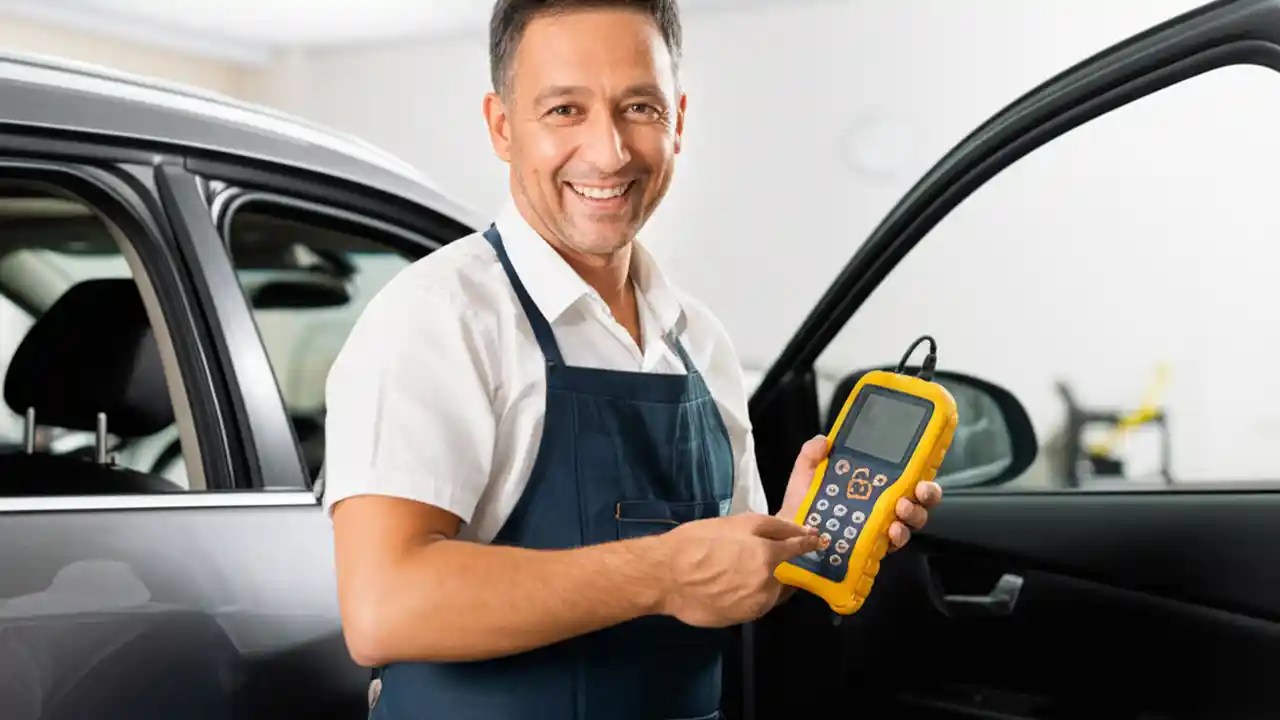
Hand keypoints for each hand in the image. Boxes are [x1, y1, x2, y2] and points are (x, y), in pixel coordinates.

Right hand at [654, 513, 821, 626]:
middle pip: (787, 575)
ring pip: (772, 593)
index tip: (817, 541)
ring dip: (766, 583)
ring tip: (741, 572)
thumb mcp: (735, 523)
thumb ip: (772, 526)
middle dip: (781, 566)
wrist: (665, 576)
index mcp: (767, 556)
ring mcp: (754, 606)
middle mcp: (767, 585)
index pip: (798, 549)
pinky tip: (730, 586)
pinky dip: (750, 596)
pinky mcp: (741, 620)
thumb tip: (799, 530)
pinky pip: (754, 605)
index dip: (808, 543)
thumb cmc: (697, 542)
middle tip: (762, 557)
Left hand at [776, 435, 943, 552]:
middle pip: (919, 498)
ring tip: (901, 509)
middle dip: (928, 493)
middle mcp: (884, 505)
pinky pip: (895, 543)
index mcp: (873, 483)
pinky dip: (897, 537)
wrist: (791, 539)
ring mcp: (882, 527)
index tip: (925, 463)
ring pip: (913, 521)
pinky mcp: (876, 547)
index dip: (922, 468)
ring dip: (914, 514)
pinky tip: (891, 531)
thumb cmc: (803, 506)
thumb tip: (825, 440)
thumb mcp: (806, 474)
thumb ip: (812, 454)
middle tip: (918, 490)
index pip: (906, 473)